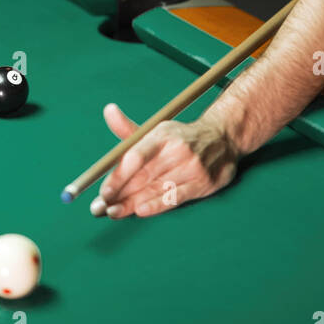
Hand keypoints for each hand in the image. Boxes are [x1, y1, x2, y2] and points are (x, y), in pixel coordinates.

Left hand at [90, 104, 238, 218]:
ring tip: (114, 212)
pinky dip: (157, 205)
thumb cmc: (180, 138)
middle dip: (120, 194)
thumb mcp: (156, 130)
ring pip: (157, 189)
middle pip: (144, 176)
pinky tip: (140, 211)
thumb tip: (108, 111)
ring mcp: (192, 167)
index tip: (103, 191)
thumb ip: (129, 128)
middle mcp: (178, 150)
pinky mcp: (203, 183)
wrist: (223, 138)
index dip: (118, 176)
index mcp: (163, 134)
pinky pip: (175, 197)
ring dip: (132, 204)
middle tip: (99, 208)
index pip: (136, 156)